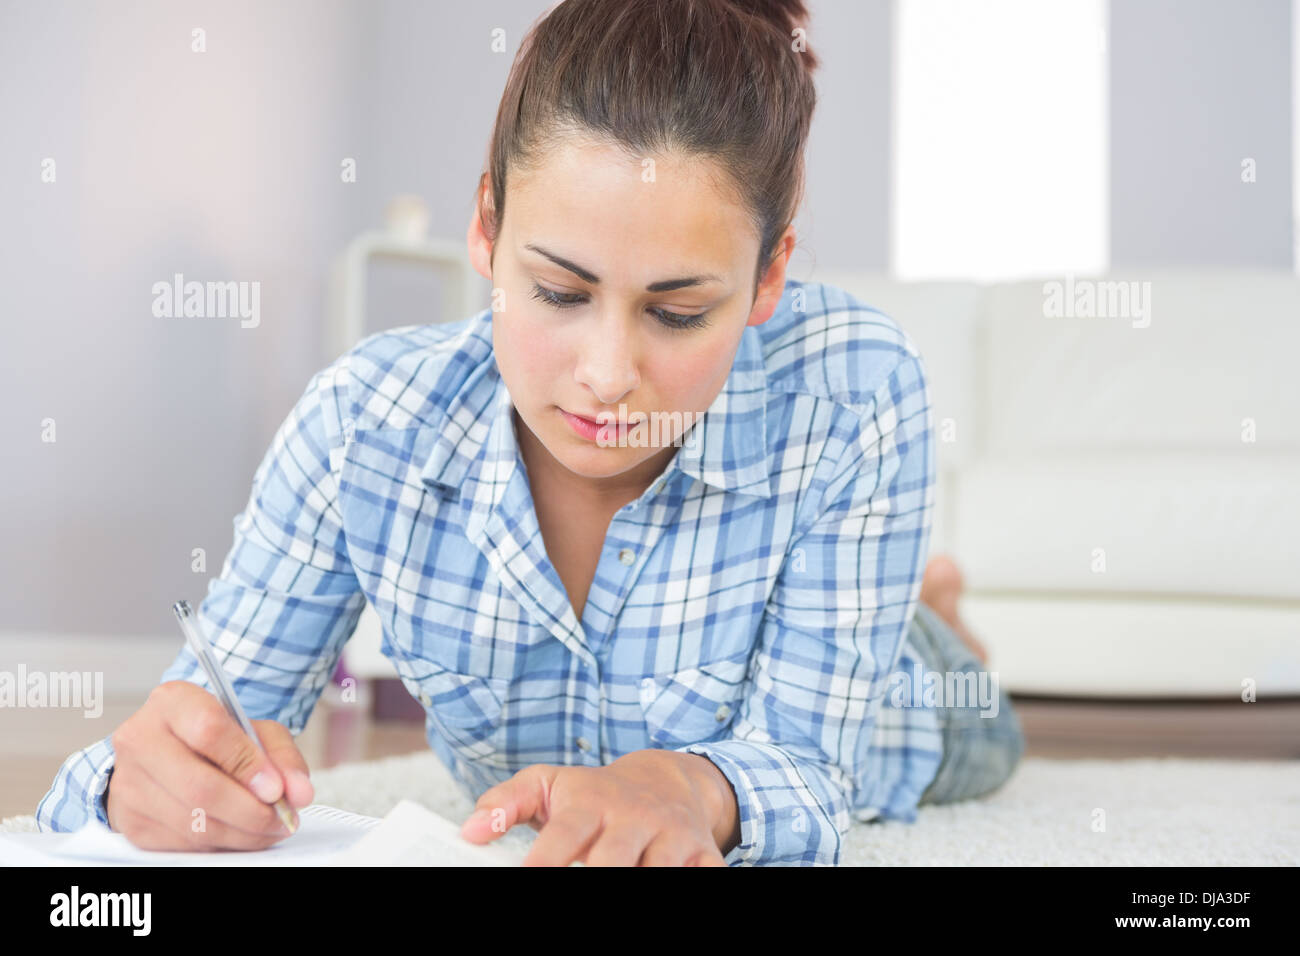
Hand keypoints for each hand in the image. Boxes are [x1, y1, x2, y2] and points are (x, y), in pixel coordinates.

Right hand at [105, 680, 314, 850]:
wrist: (166, 753)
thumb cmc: (214, 738)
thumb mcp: (254, 730)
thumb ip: (282, 757)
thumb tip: (299, 792)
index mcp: (173, 702)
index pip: (209, 731)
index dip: (248, 765)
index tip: (276, 788)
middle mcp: (141, 739)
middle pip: (200, 786)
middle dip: (251, 812)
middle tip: (281, 818)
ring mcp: (129, 782)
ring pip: (193, 823)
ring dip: (242, 834)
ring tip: (269, 827)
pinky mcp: (129, 819)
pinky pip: (182, 844)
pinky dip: (221, 845)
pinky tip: (240, 833)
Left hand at [459, 749, 736, 865]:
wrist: (665, 778)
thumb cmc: (596, 792)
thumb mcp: (548, 784)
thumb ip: (505, 803)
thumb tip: (470, 831)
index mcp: (591, 802)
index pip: (565, 835)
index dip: (545, 863)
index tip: (526, 879)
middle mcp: (633, 817)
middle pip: (614, 860)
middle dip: (598, 878)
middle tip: (576, 892)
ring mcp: (672, 836)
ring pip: (660, 870)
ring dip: (642, 882)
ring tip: (619, 888)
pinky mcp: (703, 853)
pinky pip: (708, 875)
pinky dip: (693, 883)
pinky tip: (670, 885)